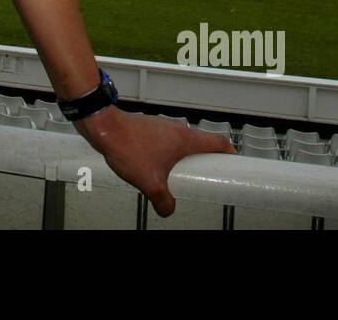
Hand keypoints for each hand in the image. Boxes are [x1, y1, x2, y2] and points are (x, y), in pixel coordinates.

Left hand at [74, 107, 235, 216]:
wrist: (104, 127)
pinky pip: (167, 141)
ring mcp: (164, 126)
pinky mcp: (150, 127)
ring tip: (178, 176)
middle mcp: (178, 129)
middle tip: (204, 177)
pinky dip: (168, 154)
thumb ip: (163, 201)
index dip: (230, 154)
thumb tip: (168, 210)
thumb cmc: (128, 147)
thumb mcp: (150, 183)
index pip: (219, 142)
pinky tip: (156, 167)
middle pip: (202, 144)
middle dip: (205, 161)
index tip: (233, 166)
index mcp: (187, 139)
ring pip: (182, 143)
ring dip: (184, 159)